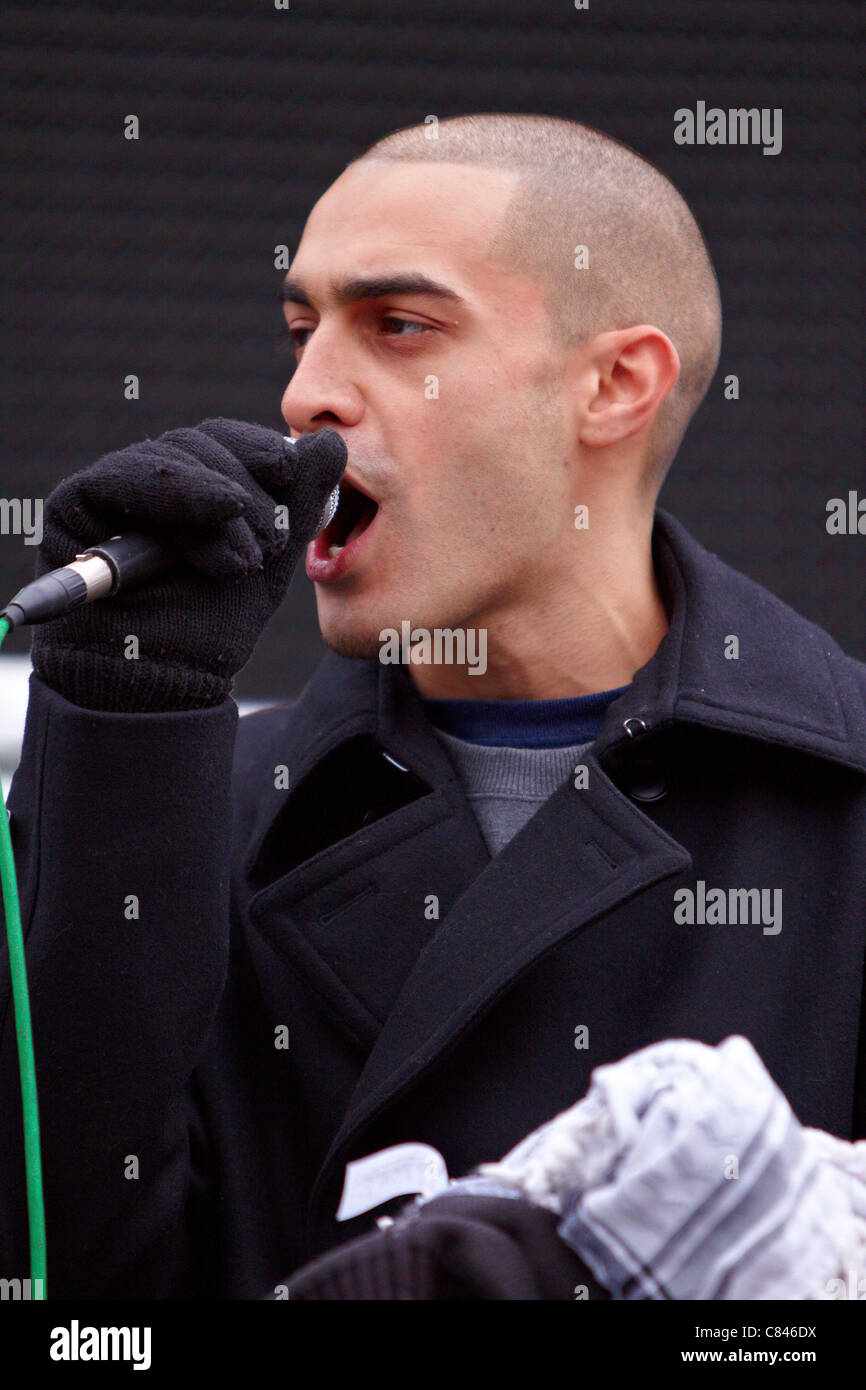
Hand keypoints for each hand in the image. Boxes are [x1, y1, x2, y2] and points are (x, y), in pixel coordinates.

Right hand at [29, 418, 345, 710]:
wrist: (165, 680)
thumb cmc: (210, 624)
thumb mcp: (270, 559)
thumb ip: (300, 501)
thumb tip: (331, 442)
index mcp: (192, 488)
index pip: (224, 440)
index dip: (259, 448)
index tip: (289, 471)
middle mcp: (149, 484)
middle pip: (200, 444)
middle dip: (245, 490)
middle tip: (266, 547)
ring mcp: (109, 493)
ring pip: (170, 459)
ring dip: (219, 502)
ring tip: (239, 561)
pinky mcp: (73, 507)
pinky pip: (124, 479)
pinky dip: (178, 491)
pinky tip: (219, 509)